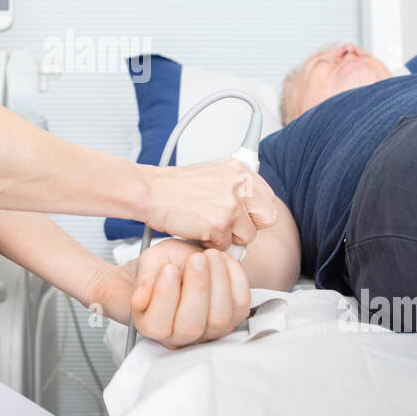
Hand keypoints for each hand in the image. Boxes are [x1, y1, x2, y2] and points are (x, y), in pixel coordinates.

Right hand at [128, 239, 251, 347]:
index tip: (169, 269)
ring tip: (212, 255)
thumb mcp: (149, 264)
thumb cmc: (164, 265)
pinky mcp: (233, 319)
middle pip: (191, 325)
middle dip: (197, 288)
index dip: (165, 297)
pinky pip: (240, 305)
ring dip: (219, 282)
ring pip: (219, 318)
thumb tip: (138, 301)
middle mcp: (181, 336)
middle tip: (197, 258)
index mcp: (152, 325)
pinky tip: (224, 260)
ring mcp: (209, 331)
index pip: (158, 325)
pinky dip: (236, 279)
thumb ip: (144, 280)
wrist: (185, 263)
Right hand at [145, 158, 278, 251]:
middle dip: (251, 225)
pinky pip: (225, 246)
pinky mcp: (218, 225)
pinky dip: (210, 243)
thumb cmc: (172, 185)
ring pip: (247, 236)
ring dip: (229, 237)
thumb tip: (250, 200)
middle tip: (232, 226)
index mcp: (238, 169)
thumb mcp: (211, 173)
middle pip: (268, 217)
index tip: (245, 215)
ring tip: (207, 226)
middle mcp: (238, 184)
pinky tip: (196, 230)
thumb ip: (233, 184)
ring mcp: (230, 205)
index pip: (267, 197)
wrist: (148, 191)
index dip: (256, 211)